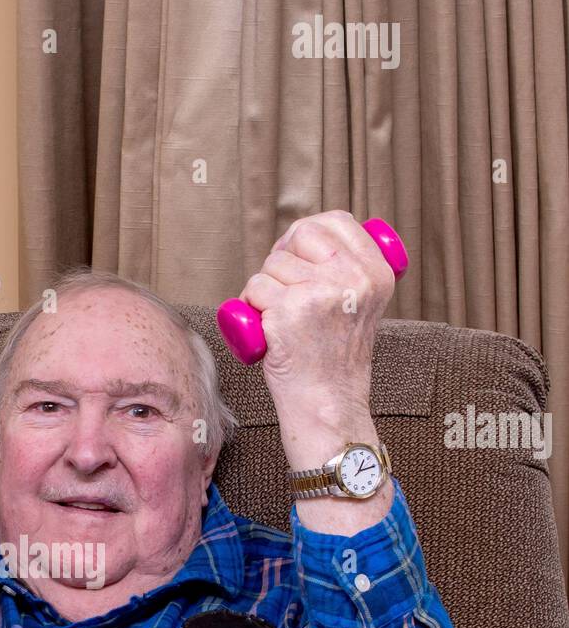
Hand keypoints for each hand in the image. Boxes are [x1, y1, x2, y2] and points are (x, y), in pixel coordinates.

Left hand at [238, 210, 394, 412]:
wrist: (328, 405)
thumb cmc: (333, 361)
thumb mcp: (358, 307)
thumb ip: (347, 272)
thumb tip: (303, 237)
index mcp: (376, 273)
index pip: (337, 221)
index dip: (307, 235)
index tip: (298, 257)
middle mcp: (354, 278)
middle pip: (301, 235)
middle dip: (282, 257)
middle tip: (282, 290)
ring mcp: (321, 292)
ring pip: (272, 264)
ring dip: (264, 288)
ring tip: (279, 320)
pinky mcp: (290, 309)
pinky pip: (255, 288)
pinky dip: (250, 307)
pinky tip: (266, 330)